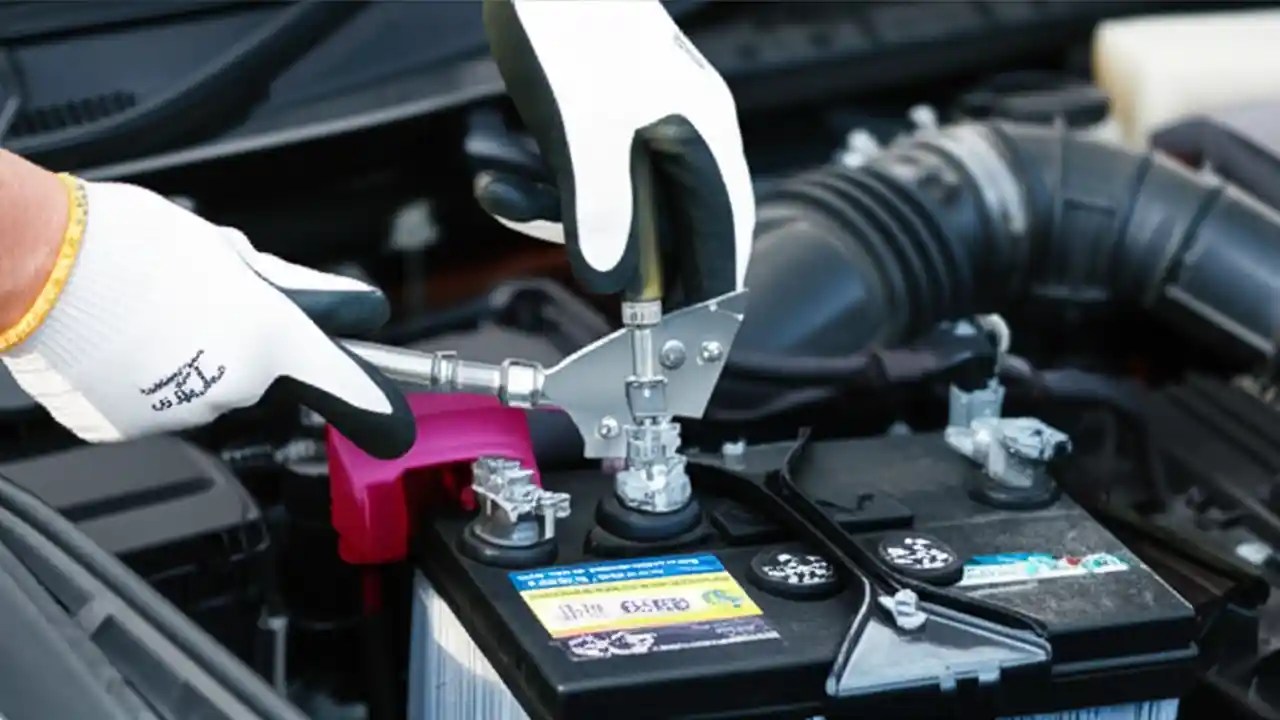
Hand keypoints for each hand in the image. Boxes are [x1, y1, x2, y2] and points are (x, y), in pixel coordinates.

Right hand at [0, 176, 413, 458]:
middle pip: (256, 374)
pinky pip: (154, 405)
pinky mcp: (127, 428)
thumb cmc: (125, 242)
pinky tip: (119, 344)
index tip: (393, 426)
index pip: (338, 379)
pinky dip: (144, 381)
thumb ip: (287, 285)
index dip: (371, 404)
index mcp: (267, 335)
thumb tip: (335, 303)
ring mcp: (178, 412)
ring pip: (204, 390)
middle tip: (195, 301)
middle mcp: (232, 383)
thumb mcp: (226, 249)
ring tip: (146, 315)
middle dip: (238, 343)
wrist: (36, 262)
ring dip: (188, 360)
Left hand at [474, 0, 754, 307]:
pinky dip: (545, 187)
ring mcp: (640, 125)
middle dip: (622, 263)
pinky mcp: (601, 117)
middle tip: (593, 299)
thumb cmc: (573, 14)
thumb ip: (597, 208)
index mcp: (702, 135)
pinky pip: (583, 176)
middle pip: (668, 230)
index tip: (688, 346)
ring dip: (563, 218)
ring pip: (616, 206)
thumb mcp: (583, 124)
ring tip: (509, 196)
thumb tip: (607, 278)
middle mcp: (682, 134)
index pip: (722, 240)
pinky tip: (501, 180)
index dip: (707, 298)